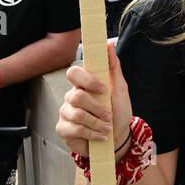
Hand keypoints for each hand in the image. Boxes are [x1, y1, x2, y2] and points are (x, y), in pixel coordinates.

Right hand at [57, 42, 132, 158]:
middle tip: (109, 115)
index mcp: (84, 85)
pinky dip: (92, 133)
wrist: (118, 138)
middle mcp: (72, 97)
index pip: (74, 73)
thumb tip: (109, 45)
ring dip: (97, 123)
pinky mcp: (63, 128)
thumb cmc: (118, 112)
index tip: (103, 89)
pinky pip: (74, 129)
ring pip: (76, 114)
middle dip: (97, 108)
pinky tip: (99, 136)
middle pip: (76, 96)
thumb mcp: (121, 89)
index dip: (86, 80)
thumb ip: (114, 67)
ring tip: (107, 127)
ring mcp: (66, 113)